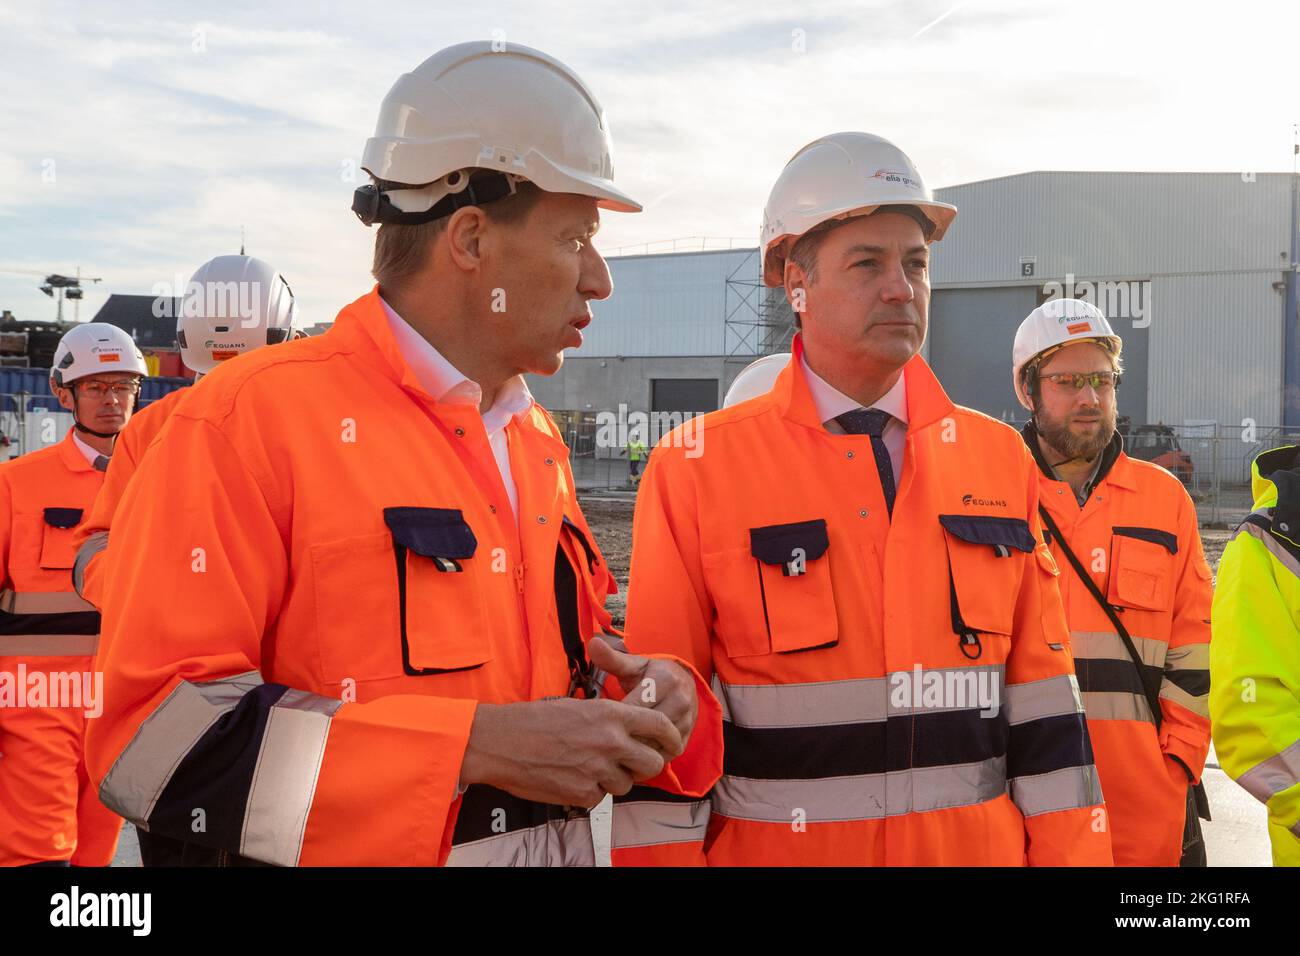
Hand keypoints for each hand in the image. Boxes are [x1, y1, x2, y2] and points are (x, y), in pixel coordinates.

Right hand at [459, 697, 682, 808]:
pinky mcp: (583, 794)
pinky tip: (572, 778)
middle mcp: (610, 741)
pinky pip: (601, 797)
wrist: (501, 742)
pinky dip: (591, 792)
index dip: (672, 736)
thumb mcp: (579, 706)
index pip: (660, 725)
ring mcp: (598, 769)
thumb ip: (610, 719)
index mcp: (611, 713)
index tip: (673, 743)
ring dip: (614, 779)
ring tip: (589, 767)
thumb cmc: (534, 720)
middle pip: (653, 763)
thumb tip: (632, 731)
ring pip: (627, 784)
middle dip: (646, 765)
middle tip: (632, 763)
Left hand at [588, 636, 697, 750]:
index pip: (635, 705)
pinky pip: (662, 754)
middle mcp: (681, 700)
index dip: (616, 714)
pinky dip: (645, 756)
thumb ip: (613, 658)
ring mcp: (687, 721)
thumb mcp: (634, 665)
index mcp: (666, 680)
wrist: (682, 685)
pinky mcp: (685, 739)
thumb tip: (593, 642)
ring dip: (634, 747)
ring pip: (654, 743)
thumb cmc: (651, 675)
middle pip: (645, 726)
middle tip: (604, 735)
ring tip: (615, 745)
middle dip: (625, 732)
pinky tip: (630, 752)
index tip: (600, 718)